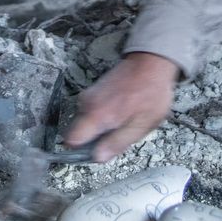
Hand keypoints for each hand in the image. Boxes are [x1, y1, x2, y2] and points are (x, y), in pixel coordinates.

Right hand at [64, 52, 178, 160]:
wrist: (151, 63)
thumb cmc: (150, 93)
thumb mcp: (140, 126)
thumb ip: (117, 143)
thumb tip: (98, 157)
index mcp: (96, 115)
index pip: (70, 140)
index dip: (81, 151)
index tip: (96, 151)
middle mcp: (86, 104)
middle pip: (78, 132)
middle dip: (94, 140)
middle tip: (117, 135)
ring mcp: (89, 95)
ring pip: (85, 123)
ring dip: (101, 127)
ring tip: (124, 121)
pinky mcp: (94, 91)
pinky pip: (91, 112)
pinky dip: (103, 116)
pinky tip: (122, 112)